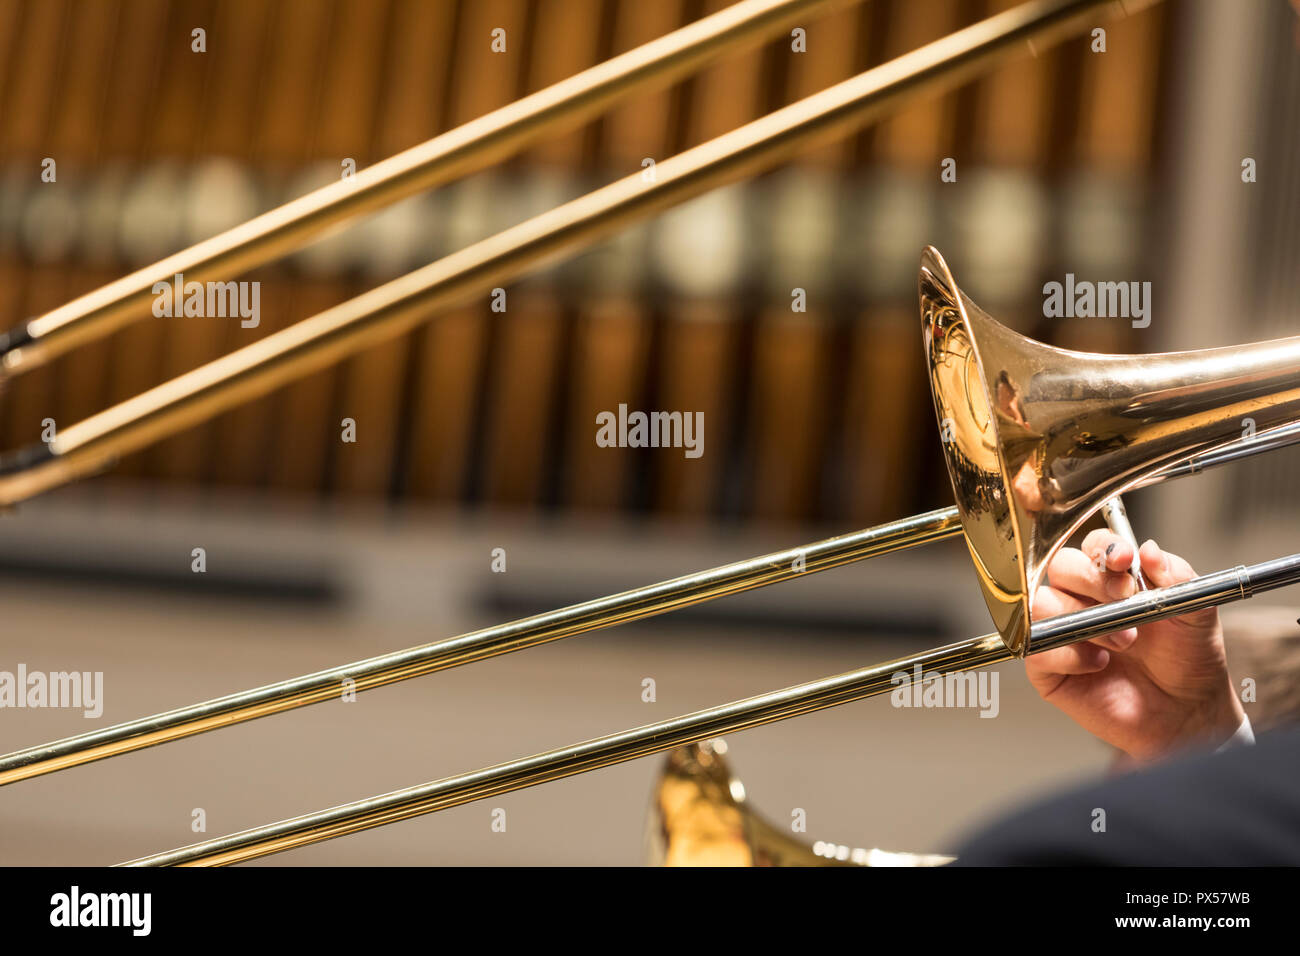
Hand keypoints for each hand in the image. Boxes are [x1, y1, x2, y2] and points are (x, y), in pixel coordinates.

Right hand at [1026, 531, 1244, 763]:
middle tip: (1124, 598)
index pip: (1094, 545)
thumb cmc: (1188, 660)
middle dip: (1092, 580)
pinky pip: (1037, 648)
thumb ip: (1177, 576)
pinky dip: (1069, 655)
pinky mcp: (1049, 667)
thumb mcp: (1195, 611)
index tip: (1125, 560)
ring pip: (1043, 604)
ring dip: (1085, 621)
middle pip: (1061, 567)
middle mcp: (1083, 599)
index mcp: (1114, 578)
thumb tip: (1150, 550)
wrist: (1188, 712)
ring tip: (1124, 642)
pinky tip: (1100, 665)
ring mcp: (1062, 631)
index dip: (1105, 548)